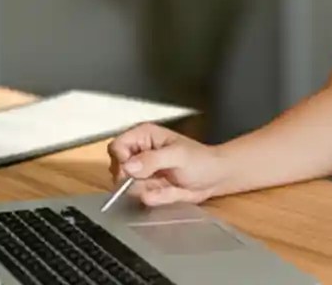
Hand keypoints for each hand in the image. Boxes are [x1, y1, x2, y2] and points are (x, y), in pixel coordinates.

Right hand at [107, 123, 227, 206]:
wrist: (215, 178)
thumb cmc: (201, 160)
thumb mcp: (178, 156)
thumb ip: (152, 160)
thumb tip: (128, 167)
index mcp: (144, 135)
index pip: (116, 147)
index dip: (122, 160)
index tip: (135, 170)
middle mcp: (139, 152)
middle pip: (117, 169)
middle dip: (135, 179)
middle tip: (155, 177)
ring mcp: (142, 171)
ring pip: (127, 187)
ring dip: (148, 189)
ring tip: (166, 182)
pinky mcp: (148, 187)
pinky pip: (141, 197)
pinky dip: (156, 197)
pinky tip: (170, 190)